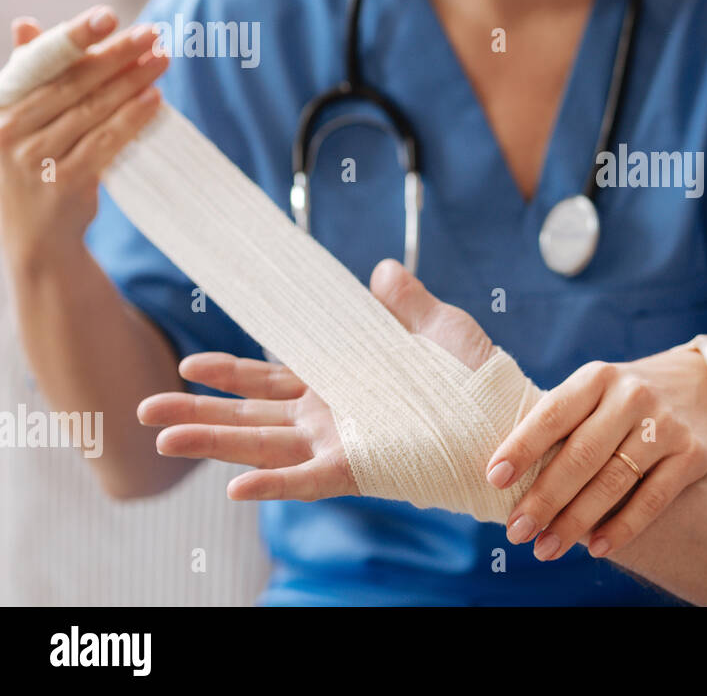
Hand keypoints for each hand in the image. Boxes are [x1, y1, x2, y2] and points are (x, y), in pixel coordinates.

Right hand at [0, 7, 166, 267]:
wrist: (35, 241)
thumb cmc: (28, 168)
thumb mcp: (15, 123)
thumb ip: (26, 76)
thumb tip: (26, 24)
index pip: (39, 64)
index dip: (73, 36)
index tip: (107, 15)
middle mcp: (8, 131)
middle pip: (74, 84)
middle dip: (116, 55)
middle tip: (152, 33)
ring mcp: (35, 159)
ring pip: (94, 111)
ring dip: (132, 82)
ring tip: (161, 60)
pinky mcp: (65, 183)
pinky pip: (108, 142)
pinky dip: (133, 118)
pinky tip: (155, 99)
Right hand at [137, 259, 494, 500]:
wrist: (509, 422)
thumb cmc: (476, 379)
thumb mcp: (440, 327)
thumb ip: (406, 303)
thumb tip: (383, 269)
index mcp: (341, 381)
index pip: (274, 376)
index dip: (231, 371)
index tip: (189, 363)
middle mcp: (330, 416)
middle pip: (252, 413)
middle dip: (200, 410)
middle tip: (147, 407)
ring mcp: (339, 443)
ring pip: (265, 445)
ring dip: (216, 441)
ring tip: (164, 438)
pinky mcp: (358, 468)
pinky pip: (307, 480)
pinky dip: (272, 486)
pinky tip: (234, 488)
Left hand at [486, 345, 706, 561]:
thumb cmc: (629, 398)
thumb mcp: (598, 390)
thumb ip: (563, 423)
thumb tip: (506, 476)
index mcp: (597, 378)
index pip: (553, 414)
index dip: (522, 447)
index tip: (494, 480)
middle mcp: (631, 397)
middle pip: (581, 455)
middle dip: (544, 498)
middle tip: (516, 532)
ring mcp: (664, 426)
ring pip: (613, 481)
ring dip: (575, 521)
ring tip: (546, 548)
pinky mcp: (692, 454)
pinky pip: (652, 498)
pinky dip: (622, 527)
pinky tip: (596, 548)